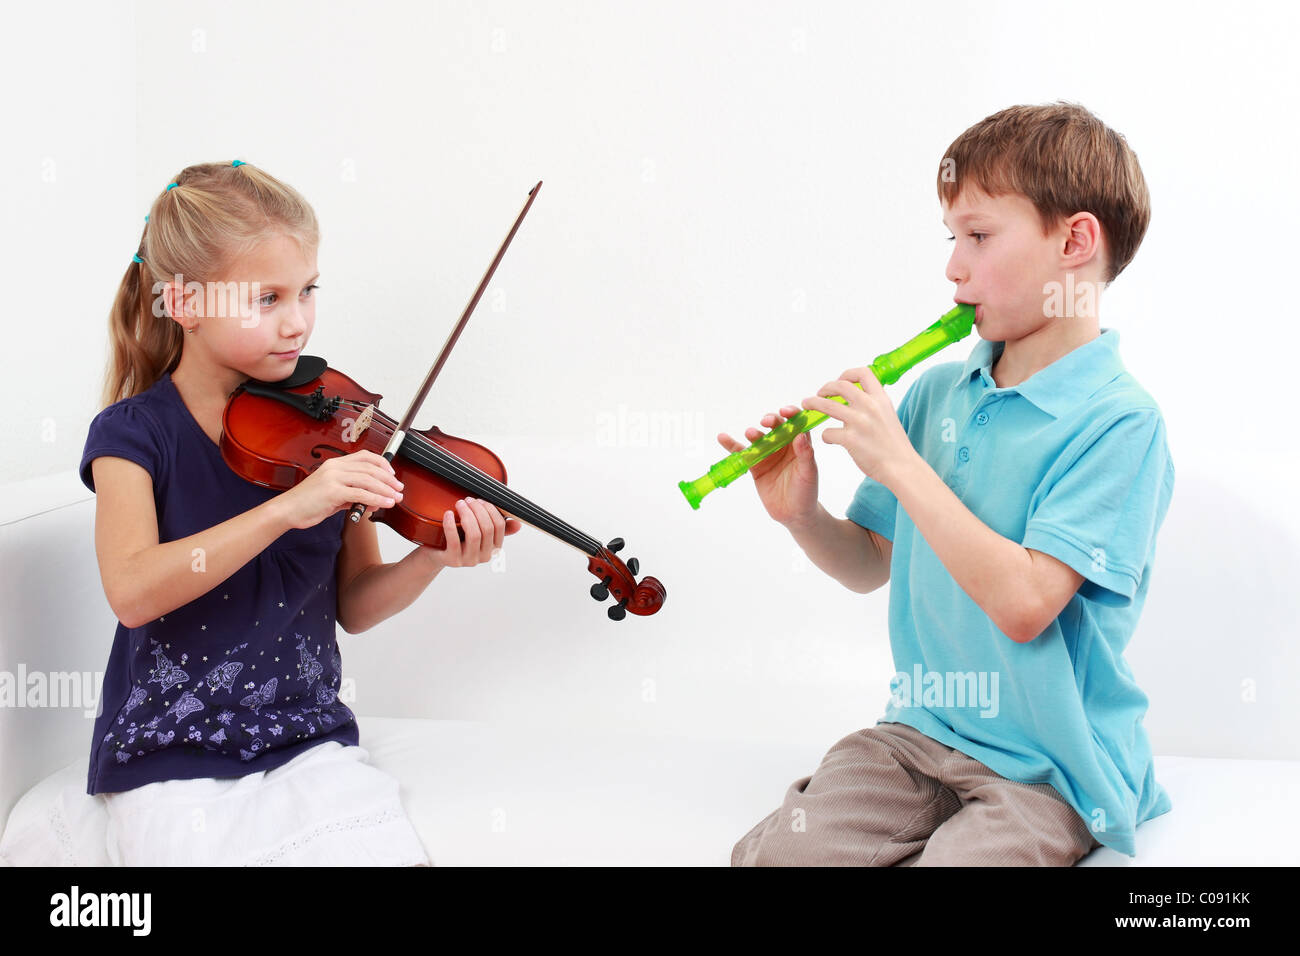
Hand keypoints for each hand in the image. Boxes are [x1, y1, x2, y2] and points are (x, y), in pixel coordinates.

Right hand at [279, 450, 404, 529]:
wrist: (287, 510)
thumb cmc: (308, 503)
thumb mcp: (333, 495)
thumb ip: (352, 494)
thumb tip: (373, 500)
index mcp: (335, 464)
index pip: (365, 456)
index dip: (382, 463)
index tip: (392, 474)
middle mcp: (335, 467)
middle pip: (370, 468)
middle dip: (389, 479)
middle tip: (399, 489)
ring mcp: (333, 478)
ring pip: (368, 480)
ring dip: (386, 490)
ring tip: (395, 498)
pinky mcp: (332, 491)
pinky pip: (360, 494)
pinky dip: (376, 499)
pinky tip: (384, 504)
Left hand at [417, 497, 521, 570]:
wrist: (436, 555)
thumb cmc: (458, 540)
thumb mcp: (479, 533)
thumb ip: (497, 528)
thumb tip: (518, 524)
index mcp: (493, 548)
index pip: (499, 526)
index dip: (491, 510)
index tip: (480, 500)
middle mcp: (484, 556)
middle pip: (487, 528)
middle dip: (478, 510)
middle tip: (468, 499)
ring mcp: (468, 560)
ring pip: (474, 534)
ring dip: (467, 515)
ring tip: (459, 504)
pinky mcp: (452, 560)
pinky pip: (454, 540)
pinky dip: (450, 524)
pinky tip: (448, 513)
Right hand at [717, 404, 818, 527]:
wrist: (793, 514)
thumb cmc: (806, 491)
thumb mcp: (809, 473)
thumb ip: (805, 454)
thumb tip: (801, 435)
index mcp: (800, 444)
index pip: (797, 423)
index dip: (791, 414)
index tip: (785, 411)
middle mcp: (783, 445)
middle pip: (776, 427)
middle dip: (771, 420)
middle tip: (767, 421)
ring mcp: (768, 454)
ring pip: (759, 438)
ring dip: (754, 433)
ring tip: (751, 433)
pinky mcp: (755, 465)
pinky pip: (742, 453)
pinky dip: (731, 445)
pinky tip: (723, 438)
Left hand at [802, 367, 914, 486]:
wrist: (902, 467)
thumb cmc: (895, 446)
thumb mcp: (889, 416)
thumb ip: (873, 405)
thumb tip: (856, 398)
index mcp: (881, 399)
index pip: (863, 373)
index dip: (847, 374)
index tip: (840, 380)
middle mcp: (869, 406)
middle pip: (840, 385)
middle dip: (826, 387)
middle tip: (819, 394)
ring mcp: (859, 422)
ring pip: (827, 405)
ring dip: (813, 403)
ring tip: (807, 405)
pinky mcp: (850, 439)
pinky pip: (827, 433)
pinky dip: (825, 436)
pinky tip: (830, 439)